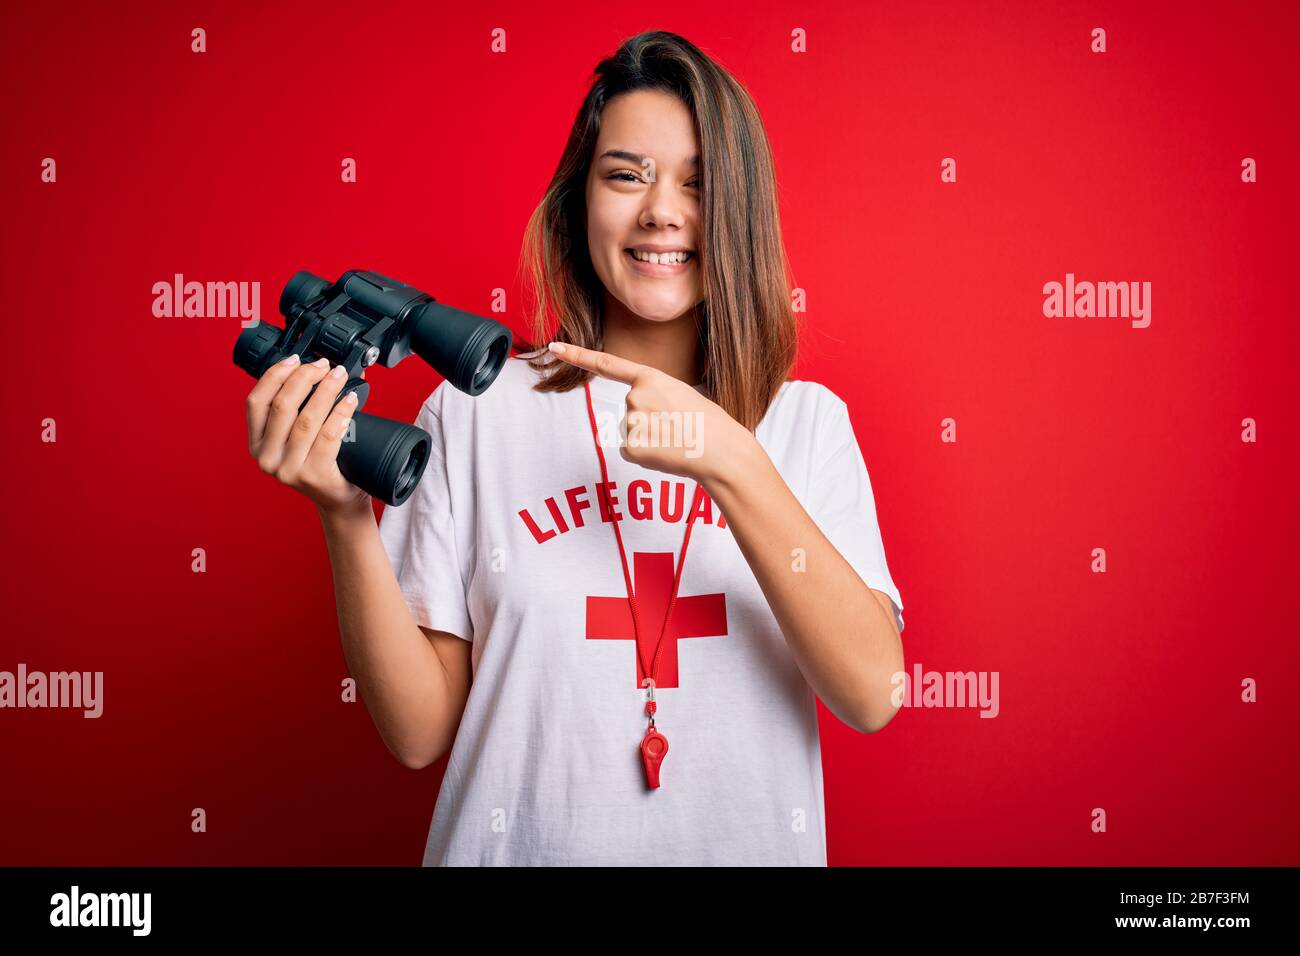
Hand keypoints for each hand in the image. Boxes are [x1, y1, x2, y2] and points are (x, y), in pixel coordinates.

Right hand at [245, 355, 370, 516]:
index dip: (275, 375)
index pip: (256, 402)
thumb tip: (327, 367)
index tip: (296, 359)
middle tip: (325, 366)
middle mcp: (267, 458)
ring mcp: (288, 469)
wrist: (339, 499)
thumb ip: (299, 407)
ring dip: (326, 390)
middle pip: (282, 405)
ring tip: (340, 376)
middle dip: (305, 377)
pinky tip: (350, 399)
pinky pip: (328, 435)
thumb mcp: (299, 437)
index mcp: (257, 444)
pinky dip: (340, 412)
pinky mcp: (313, 476)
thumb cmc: (321, 463)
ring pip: (306, 418)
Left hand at [546, 341, 756, 484]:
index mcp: (651, 378)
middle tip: (678, 426)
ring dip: (651, 439)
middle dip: (650, 421)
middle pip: (630, 410)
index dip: (578, 355)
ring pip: (631, 432)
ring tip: (676, 440)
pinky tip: (667, 453)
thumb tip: (637, 419)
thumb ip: (653, 396)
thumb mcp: (682, 394)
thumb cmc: (708, 424)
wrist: (722, 452)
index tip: (554, 347)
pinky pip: (630, 451)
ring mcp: (631, 422)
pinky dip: (647, 455)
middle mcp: (635, 396)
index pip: (607, 364)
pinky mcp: (630, 448)